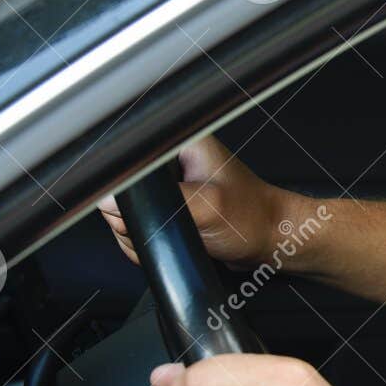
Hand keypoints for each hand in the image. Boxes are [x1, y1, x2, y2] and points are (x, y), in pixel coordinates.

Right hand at [97, 135, 296, 268]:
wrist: (270, 240)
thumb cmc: (253, 218)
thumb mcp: (207, 206)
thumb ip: (164, 201)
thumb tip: (115, 201)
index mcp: (179, 144)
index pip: (125, 162)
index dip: (127, 192)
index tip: (153, 210)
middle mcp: (169, 161)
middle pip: (120, 192)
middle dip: (137, 219)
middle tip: (174, 225)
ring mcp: (168, 185)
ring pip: (125, 213)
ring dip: (142, 233)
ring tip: (182, 232)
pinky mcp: (168, 206)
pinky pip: (140, 225)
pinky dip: (148, 240)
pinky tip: (175, 240)